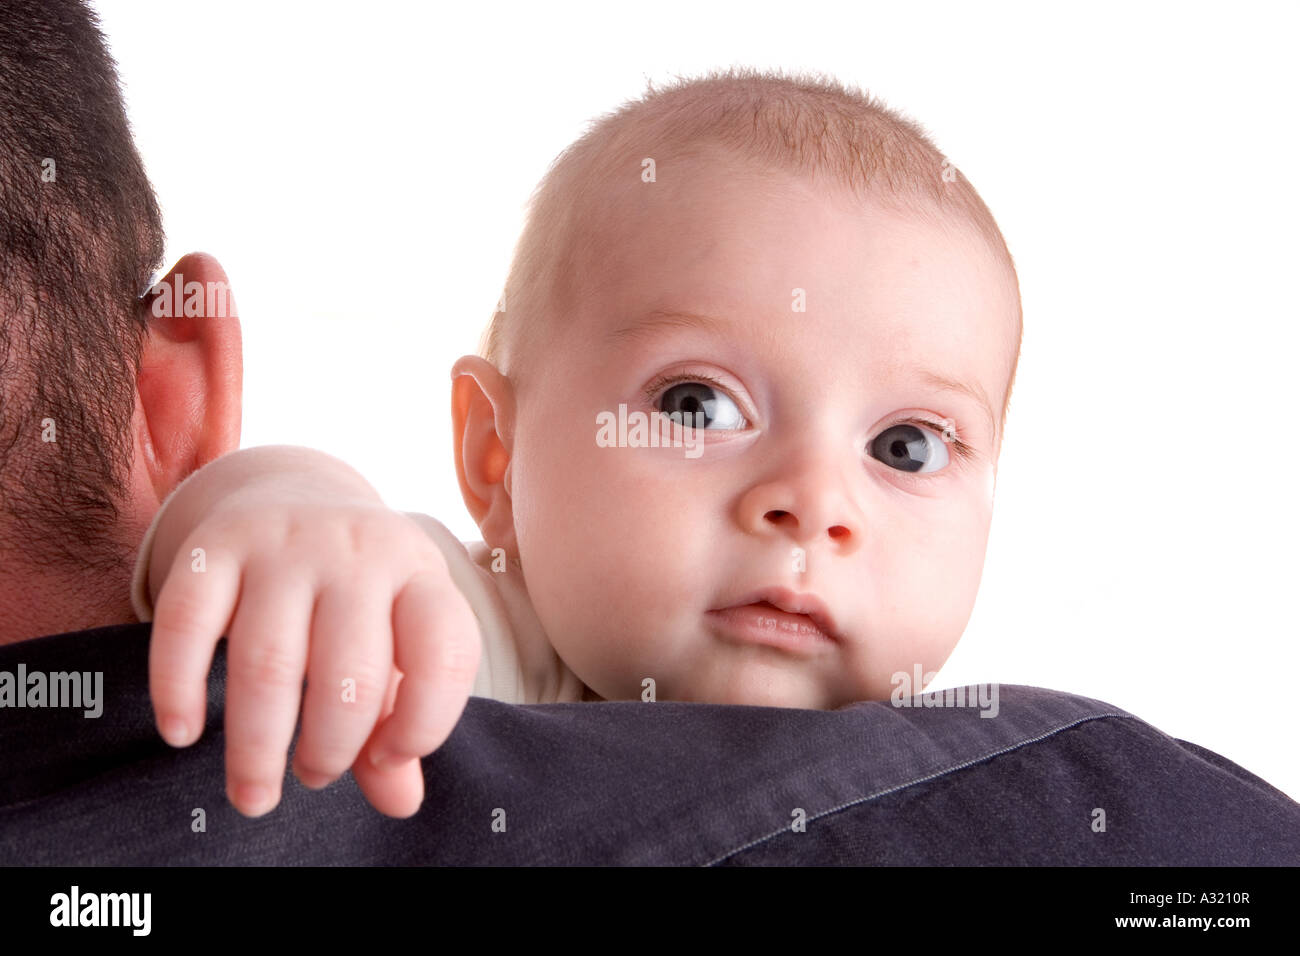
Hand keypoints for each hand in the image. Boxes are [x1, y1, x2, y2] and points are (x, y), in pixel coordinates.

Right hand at [147, 482, 480, 818]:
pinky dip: (178, 688)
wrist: (295, 491)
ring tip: (254, 791)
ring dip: (256, 744)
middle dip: (330, 748)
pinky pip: (187, 624)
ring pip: (268, 660)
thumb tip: (402, 802)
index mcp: (420, 573)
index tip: (388, 759)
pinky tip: (182, 734)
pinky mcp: (215, 544)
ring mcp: (285, 542)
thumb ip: (400, 720)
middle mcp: (358, 551)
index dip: (425, 722)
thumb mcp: (396, 640)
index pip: (444, 651)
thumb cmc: (357, 595)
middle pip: (348, 672)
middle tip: (313, 776)